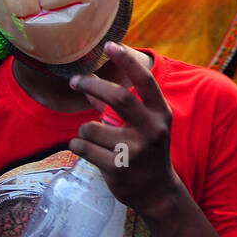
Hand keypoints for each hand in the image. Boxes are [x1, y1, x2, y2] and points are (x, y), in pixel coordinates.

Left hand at [67, 42, 183, 217]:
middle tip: (75, 81)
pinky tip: (88, 151)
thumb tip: (89, 83)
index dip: (127, 61)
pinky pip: (83, 147)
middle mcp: (152, 129)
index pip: (145, 81)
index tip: (110, 45)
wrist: (157, 192)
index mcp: (161, 114)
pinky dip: (78, 145)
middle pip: (118, 97)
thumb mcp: (144, 126)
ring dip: (84, 129)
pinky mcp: (117, 167)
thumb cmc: (148, 151)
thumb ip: (120, 105)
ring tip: (93, 138)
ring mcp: (135, 150)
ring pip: (91, 126)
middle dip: (91, 84)